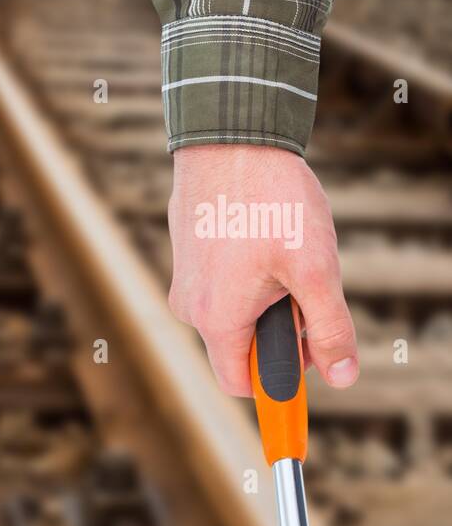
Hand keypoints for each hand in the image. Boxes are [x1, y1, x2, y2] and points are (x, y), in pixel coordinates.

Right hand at [166, 144, 358, 396]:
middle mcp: (190, 308)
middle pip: (242, 345)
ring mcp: (183, 281)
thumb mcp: (316, 270)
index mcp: (218, 320)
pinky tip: (261, 233)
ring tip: (280, 248)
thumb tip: (342, 375)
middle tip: (302, 282)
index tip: (310, 357)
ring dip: (264, 296)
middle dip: (279, 326)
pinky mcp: (184, 257)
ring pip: (233, 312)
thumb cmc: (272, 202)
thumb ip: (330, 329)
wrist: (229, 141)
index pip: (241, 384)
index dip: (279, 380)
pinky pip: (220, 285)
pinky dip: (246, 272)